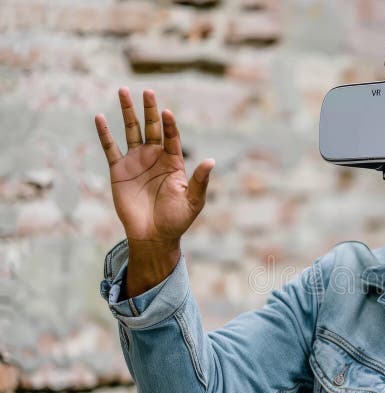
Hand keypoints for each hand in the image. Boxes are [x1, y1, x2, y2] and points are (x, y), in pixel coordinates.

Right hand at [94, 88, 213, 248]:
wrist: (153, 236)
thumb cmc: (176, 220)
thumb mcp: (193, 201)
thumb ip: (200, 180)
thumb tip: (210, 160)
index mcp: (173, 162)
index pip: (171, 136)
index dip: (169, 124)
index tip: (166, 112)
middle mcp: (154, 157)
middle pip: (151, 127)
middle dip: (149, 109)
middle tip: (147, 90)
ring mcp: (136, 162)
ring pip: (131, 131)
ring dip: (127, 112)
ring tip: (123, 91)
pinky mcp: (119, 171)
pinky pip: (110, 148)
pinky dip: (105, 134)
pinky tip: (100, 118)